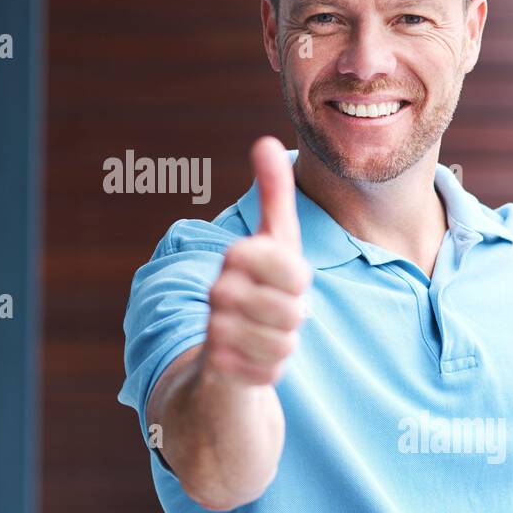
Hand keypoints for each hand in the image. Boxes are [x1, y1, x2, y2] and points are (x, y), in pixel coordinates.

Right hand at [201, 136, 310, 387]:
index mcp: (236, 257)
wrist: (218, 350)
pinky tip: (254, 360)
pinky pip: (271, 373)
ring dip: (283, 344)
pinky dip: (270, 370)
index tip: (286, 280)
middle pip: (293, 311)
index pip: (294, 270)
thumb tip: (264, 140)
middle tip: (277, 313)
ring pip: (284, 344)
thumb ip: (273, 194)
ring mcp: (215, 331)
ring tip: (266, 335)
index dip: (298, 280)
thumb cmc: (257, 288)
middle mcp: (218, 292)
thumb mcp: (273, 241)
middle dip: (295, 317)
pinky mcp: (217, 368)